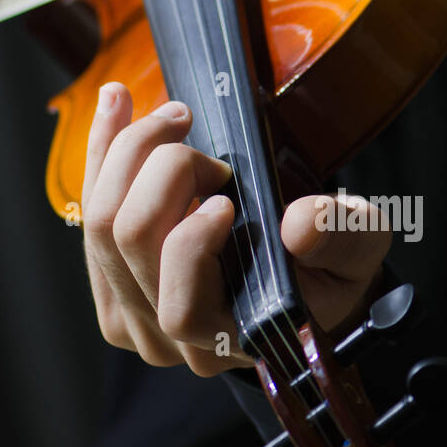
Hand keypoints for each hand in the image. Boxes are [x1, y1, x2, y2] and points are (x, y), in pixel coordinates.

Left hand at [81, 82, 391, 375]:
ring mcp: (132, 315)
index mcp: (232, 338)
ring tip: (169, 114)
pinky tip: (118, 107)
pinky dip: (100, 153)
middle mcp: (172, 340)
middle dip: (162, 168)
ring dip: (125, 151)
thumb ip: (342, 235)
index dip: (192, 240)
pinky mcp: (109, 283)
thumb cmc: (329, 262)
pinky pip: (87, 212)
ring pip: (100, 224)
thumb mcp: (359, 244)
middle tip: (198, 130)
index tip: (228, 192)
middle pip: (130, 243)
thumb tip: (299, 222)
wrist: (301, 273)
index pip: (183, 306)